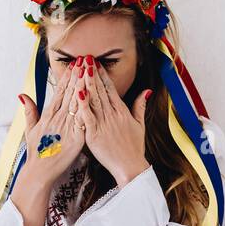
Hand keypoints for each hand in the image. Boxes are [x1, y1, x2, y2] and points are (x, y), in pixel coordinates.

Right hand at [15, 56, 90, 188]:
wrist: (39, 172)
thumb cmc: (36, 152)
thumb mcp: (30, 130)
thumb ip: (29, 111)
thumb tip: (22, 94)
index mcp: (48, 116)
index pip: (59, 92)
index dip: (67, 77)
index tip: (73, 64)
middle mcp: (57, 119)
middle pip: (69, 93)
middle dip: (77, 76)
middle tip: (84, 60)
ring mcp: (67, 128)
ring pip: (77, 103)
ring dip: (84, 86)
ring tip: (89, 71)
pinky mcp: (76, 138)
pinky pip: (83, 121)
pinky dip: (87, 108)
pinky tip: (94, 96)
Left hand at [77, 54, 151, 185]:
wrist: (131, 166)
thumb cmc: (134, 147)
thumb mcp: (140, 124)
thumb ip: (140, 106)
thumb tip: (147, 91)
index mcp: (122, 111)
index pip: (110, 89)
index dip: (102, 75)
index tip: (96, 63)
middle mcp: (113, 115)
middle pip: (100, 90)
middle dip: (92, 73)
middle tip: (85, 59)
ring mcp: (104, 124)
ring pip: (94, 99)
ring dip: (87, 83)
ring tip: (81, 68)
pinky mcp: (95, 134)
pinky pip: (87, 117)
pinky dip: (83, 104)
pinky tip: (78, 92)